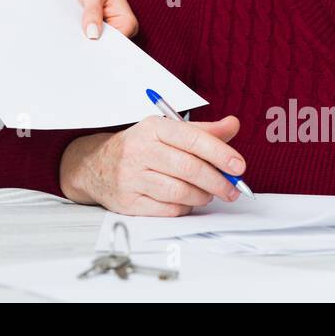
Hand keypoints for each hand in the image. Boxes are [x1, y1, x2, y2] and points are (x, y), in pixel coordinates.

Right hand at [60, 115, 244, 215]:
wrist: (95, 165)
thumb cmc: (139, 147)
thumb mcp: (167, 131)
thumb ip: (202, 131)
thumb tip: (233, 125)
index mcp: (153, 128)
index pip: (192, 139)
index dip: (220, 153)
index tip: (239, 166)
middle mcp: (140, 150)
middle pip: (189, 169)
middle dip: (218, 181)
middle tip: (233, 189)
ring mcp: (132, 177)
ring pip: (180, 192)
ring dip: (202, 196)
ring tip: (208, 193)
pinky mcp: (129, 202)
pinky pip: (168, 210)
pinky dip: (185, 208)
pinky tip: (187, 201)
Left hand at [73, 0, 137, 39]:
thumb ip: (93, 12)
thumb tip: (92, 35)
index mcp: (128, 22)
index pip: (116, 44)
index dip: (100, 45)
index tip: (84, 45)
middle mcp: (124, 30)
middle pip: (107, 46)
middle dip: (92, 44)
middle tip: (74, 44)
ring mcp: (113, 31)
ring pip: (99, 43)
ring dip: (87, 40)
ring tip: (72, 37)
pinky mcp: (103, 31)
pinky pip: (93, 38)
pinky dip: (84, 36)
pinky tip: (74, 34)